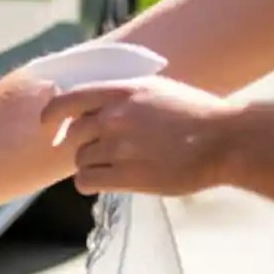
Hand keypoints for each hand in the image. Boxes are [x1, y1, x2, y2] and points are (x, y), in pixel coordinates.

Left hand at [40, 76, 239, 195]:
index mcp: (122, 91)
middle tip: (100, 151)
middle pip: (74, 134)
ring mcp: (119, 147)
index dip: (52, 115)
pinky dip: (90, 183)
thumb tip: (92, 107)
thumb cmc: (196, 114)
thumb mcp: (157, 90)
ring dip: (91, 164)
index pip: (67, 100)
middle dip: (82, 144)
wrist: (225, 140)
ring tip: (115, 166)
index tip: (48, 125)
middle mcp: (115, 117)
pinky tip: (104, 182)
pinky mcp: (126, 175)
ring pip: (81, 159)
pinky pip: (86, 180)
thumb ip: (122, 97)